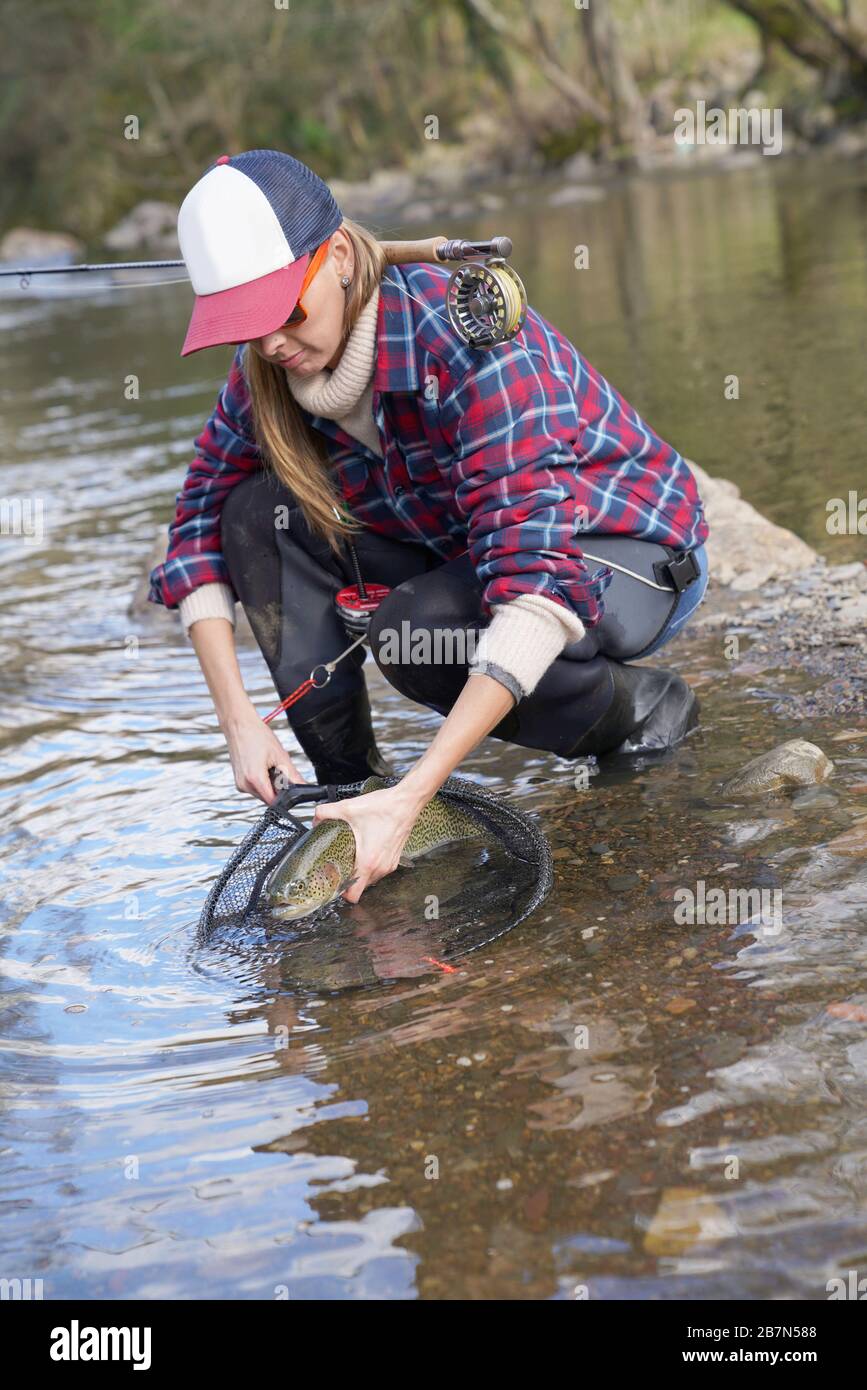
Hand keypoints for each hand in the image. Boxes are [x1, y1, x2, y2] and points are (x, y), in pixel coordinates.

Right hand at [223, 707, 305, 804]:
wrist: (239, 725)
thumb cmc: (256, 735)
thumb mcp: (279, 755)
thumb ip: (292, 775)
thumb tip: (303, 785)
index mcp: (254, 779)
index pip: (273, 801)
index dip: (284, 798)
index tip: (290, 791)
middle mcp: (244, 785)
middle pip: (267, 798)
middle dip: (277, 789)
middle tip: (279, 771)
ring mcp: (240, 784)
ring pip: (261, 793)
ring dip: (269, 785)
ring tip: (269, 766)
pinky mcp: (239, 781)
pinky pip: (254, 788)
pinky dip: (261, 781)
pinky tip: (262, 767)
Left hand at [313, 781, 424, 902]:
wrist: (407, 802)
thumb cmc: (384, 808)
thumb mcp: (349, 808)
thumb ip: (326, 812)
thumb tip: (315, 819)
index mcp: (368, 861)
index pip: (354, 895)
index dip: (341, 893)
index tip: (334, 883)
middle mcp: (381, 867)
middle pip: (361, 887)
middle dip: (349, 880)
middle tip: (339, 866)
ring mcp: (390, 864)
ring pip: (371, 879)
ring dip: (361, 872)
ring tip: (352, 858)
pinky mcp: (395, 858)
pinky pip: (380, 870)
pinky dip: (371, 865)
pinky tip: (365, 850)